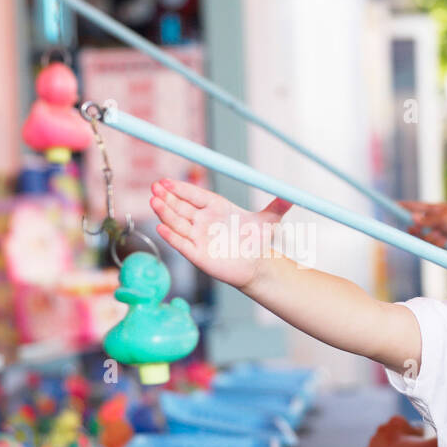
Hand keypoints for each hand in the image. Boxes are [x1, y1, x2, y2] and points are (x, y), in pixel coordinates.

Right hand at [150, 178, 291, 289]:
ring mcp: (198, 237)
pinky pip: (181, 243)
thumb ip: (278, 206)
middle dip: (167, 197)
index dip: (180, 188)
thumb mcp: (269, 221)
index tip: (167, 181)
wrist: (257, 265)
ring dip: (165, 213)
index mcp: (216, 207)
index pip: (194, 195)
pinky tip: (161, 227)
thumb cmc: (258, 241)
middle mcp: (203, 220)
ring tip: (154, 202)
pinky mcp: (196, 254)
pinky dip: (171, 235)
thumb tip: (293, 195)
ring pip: (177, 222)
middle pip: (181, 207)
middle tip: (155, 188)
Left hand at [362, 415, 425, 446]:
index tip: (409, 444)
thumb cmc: (416, 445)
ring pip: (378, 446)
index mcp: (396, 420)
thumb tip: (421, 433)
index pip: (399, 427)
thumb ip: (418, 433)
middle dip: (392, 442)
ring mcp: (373, 440)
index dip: (405, 437)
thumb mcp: (423, 435)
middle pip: (387, 435)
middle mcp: (382, 427)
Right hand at [400, 201, 446, 246]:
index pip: (412, 207)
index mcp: (430, 210)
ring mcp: (431, 233)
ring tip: (441, 235)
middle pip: (412, 227)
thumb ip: (427, 219)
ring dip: (430, 237)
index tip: (392, 205)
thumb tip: (412, 218)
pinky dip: (437, 244)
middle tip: (418, 231)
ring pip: (421, 238)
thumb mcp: (444, 217)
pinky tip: (445, 241)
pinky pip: (429, 246)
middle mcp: (428, 222)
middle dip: (416, 230)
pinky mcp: (435, 244)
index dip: (402, 206)